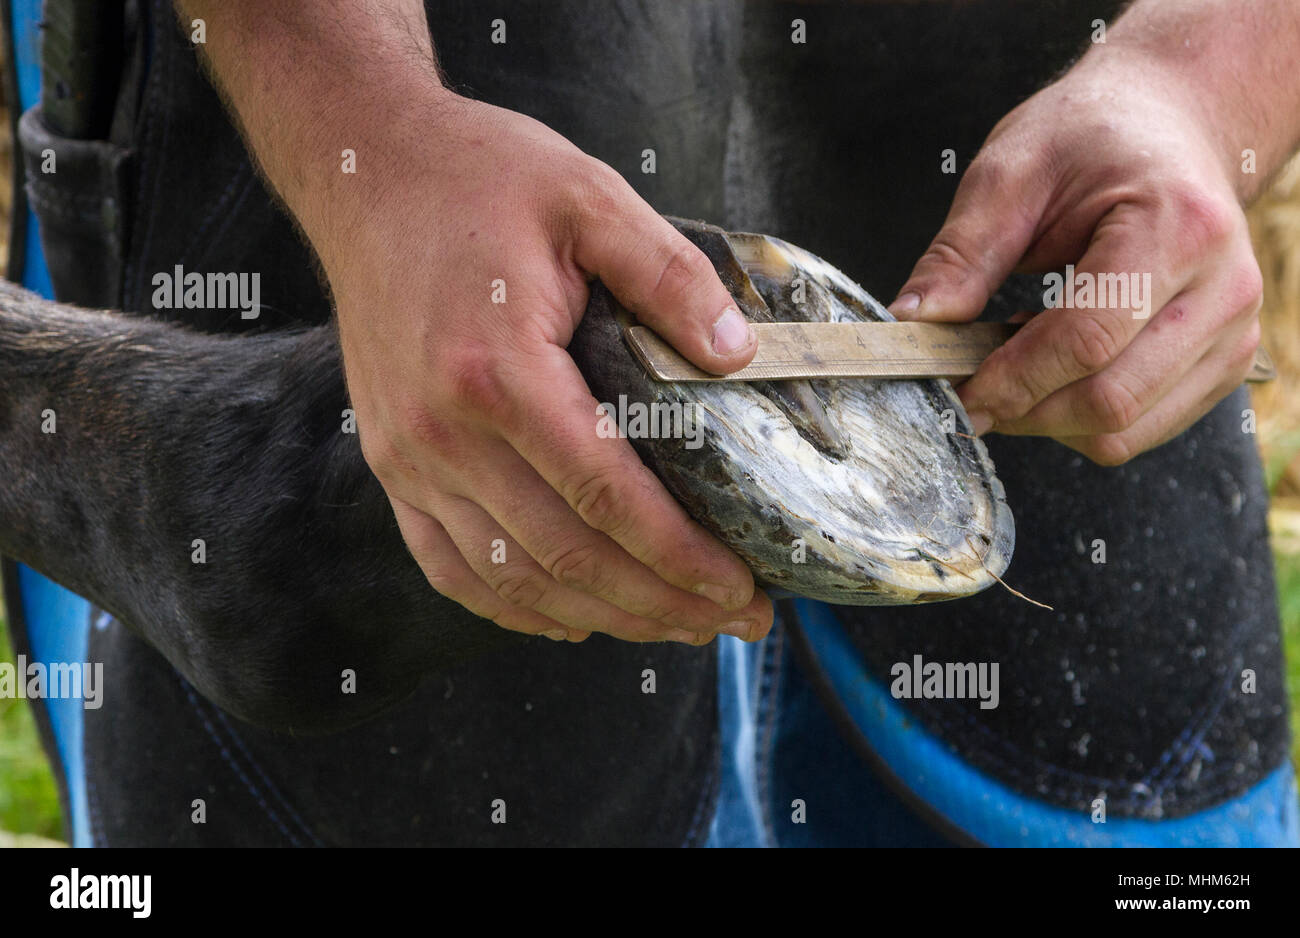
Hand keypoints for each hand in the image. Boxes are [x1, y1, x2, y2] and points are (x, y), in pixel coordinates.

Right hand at [323, 95, 773, 643]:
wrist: (367, 173)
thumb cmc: (480, 180)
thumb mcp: (591, 199)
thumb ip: (670, 278)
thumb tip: (739, 358)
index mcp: (499, 371)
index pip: (607, 498)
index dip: (680, 556)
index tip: (740, 586)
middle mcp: (443, 431)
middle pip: (564, 556)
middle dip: (658, 603)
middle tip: (733, 620)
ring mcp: (408, 456)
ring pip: (510, 577)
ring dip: (598, 616)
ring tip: (670, 625)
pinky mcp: (391, 463)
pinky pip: (450, 564)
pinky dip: (514, 606)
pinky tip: (570, 618)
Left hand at [889, 51, 1263, 464]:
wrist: (1172, 122)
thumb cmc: (1093, 138)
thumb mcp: (1011, 172)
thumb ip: (961, 254)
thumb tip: (911, 322)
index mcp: (1177, 229)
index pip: (1086, 341)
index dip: (1011, 380)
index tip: (953, 390)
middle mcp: (1223, 288)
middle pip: (1110, 401)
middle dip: (1023, 410)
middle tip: (967, 388)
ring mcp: (1233, 331)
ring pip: (1126, 432)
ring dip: (1049, 420)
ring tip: (1014, 366)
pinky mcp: (1225, 362)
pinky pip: (1143, 428)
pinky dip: (1082, 418)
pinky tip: (1055, 369)